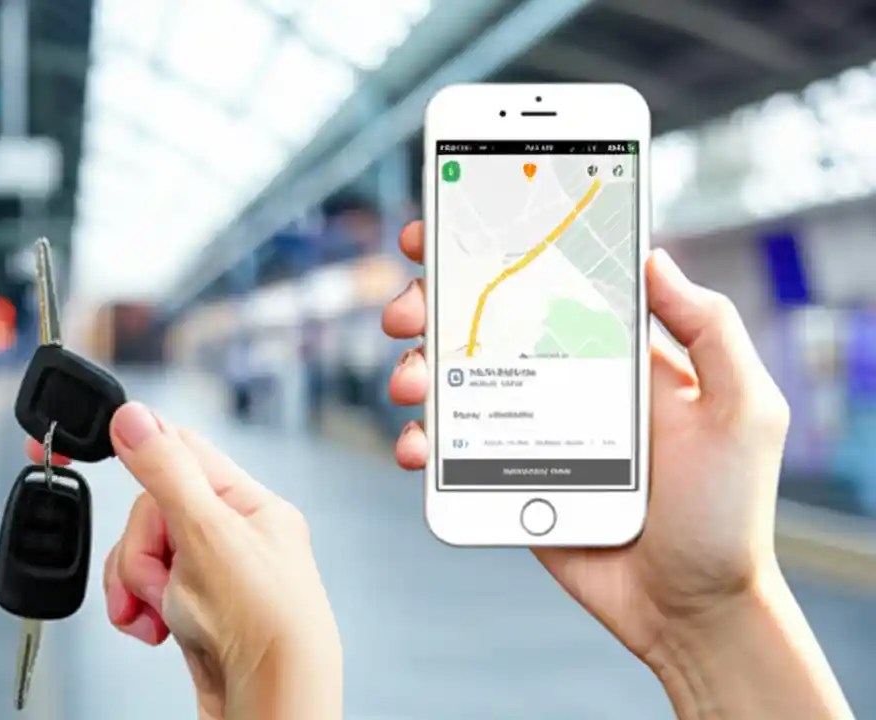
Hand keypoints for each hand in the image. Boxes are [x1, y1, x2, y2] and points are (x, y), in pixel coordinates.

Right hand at [31, 403, 342, 719]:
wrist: (272, 706)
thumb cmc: (265, 627)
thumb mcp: (207, 533)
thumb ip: (166, 471)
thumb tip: (135, 416)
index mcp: (250, 504)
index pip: (180, 451)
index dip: (128, 443)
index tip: (75, 442)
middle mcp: (236, 536)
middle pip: (152, 511)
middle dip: (140, 550)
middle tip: (157, 580)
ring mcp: (214, 577)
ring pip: (145, 556)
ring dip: (137, 584)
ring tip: (156, 613)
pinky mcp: (196, 613)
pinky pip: (149, 593)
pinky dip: (140, 611)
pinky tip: (156, 630)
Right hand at [384, 222, 850, 717]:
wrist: (690, 607)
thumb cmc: (728, 511)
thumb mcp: (743, 409)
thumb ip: (709, 328)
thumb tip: (653, 255)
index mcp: (612, 354)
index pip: (549, 283)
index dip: (497, 249)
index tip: (450, 226)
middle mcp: (562, 382)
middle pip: (481, 324)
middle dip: (431, 305)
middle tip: (408, 310)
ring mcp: (528, 430)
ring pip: (452, 381)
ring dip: (416, 369)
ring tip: (412, 384)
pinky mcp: (503, 479)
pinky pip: (448, 451)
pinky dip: (419, 442)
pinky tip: (418, 448)